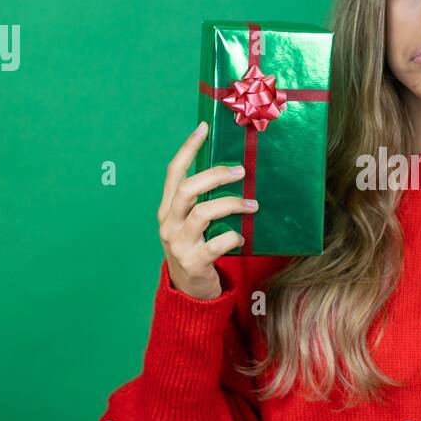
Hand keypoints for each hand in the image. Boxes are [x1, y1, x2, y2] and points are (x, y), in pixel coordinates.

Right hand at [157, 122, 259, 299]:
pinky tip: (242, 239)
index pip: (173, 171)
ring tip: (253, 205)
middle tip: (242, 172)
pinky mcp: (194, 262)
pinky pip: (217, 244)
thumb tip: (232, 171)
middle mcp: (168, 223)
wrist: (189, 292)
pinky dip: (234, 238)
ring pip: (203, 213)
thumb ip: (202, 201)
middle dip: (216, 175)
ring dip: (232, 204)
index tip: (204, 127)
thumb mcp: (191, 223)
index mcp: (167, 208)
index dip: (188, 148)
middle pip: (187, 188)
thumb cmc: (197, 249)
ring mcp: (179, 243)